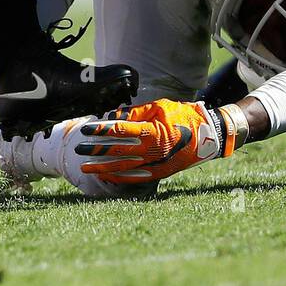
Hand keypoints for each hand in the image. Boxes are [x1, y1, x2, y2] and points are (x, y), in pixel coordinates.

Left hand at [74, 99, 228, 182]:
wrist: (208, 136)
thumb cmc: (181, 116)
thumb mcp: (159, 108)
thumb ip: (134, 113)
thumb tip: (112, 116)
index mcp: (152, 131)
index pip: (120, 131)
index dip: (101, 130)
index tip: (86, 129)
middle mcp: (152, 150)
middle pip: (117, 151)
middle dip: (96, 150)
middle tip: (77, 148)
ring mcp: (156, 164)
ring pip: (123, 167)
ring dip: (102, 167)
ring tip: (85, 167)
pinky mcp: (160, 173)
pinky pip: (135, 177)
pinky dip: (119, 177)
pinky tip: (106, 176)